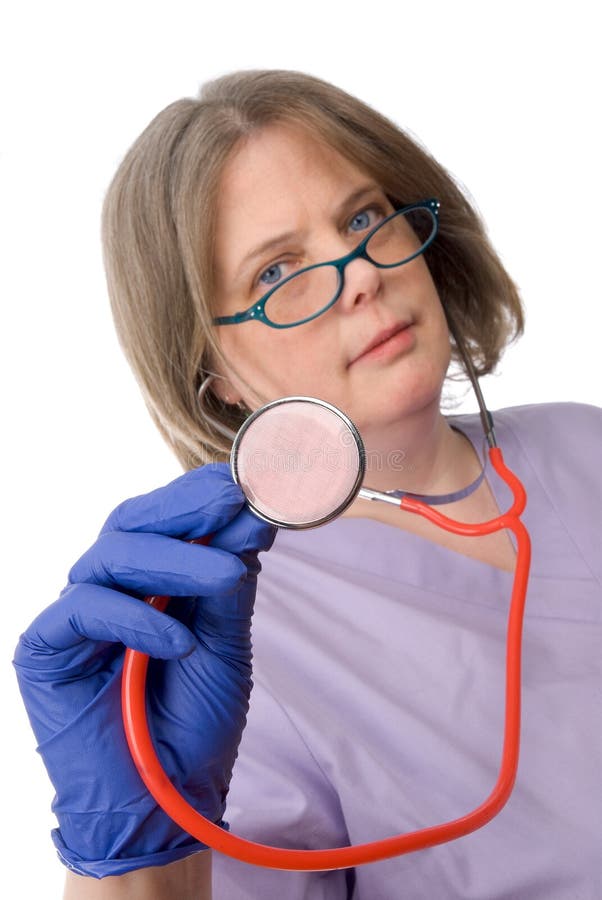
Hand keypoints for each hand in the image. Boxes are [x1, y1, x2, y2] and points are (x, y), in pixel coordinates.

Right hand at [13, 462, 275, 877]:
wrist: (163, 804)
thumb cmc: (193, 721)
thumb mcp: (226, 641)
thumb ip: (229, 580)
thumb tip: (254, 513)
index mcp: (146, 579)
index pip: (166, 517)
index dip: (202, 495)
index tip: (249, 481)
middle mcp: (107, 587)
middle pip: (133, 522)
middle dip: (188, 508)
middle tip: (235, 499)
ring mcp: (75, 615)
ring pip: (111, 555)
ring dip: (175, 560)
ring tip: (227, 574)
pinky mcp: (46, 649)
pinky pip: (84, 609)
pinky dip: (136, 619)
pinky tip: (180, 642)